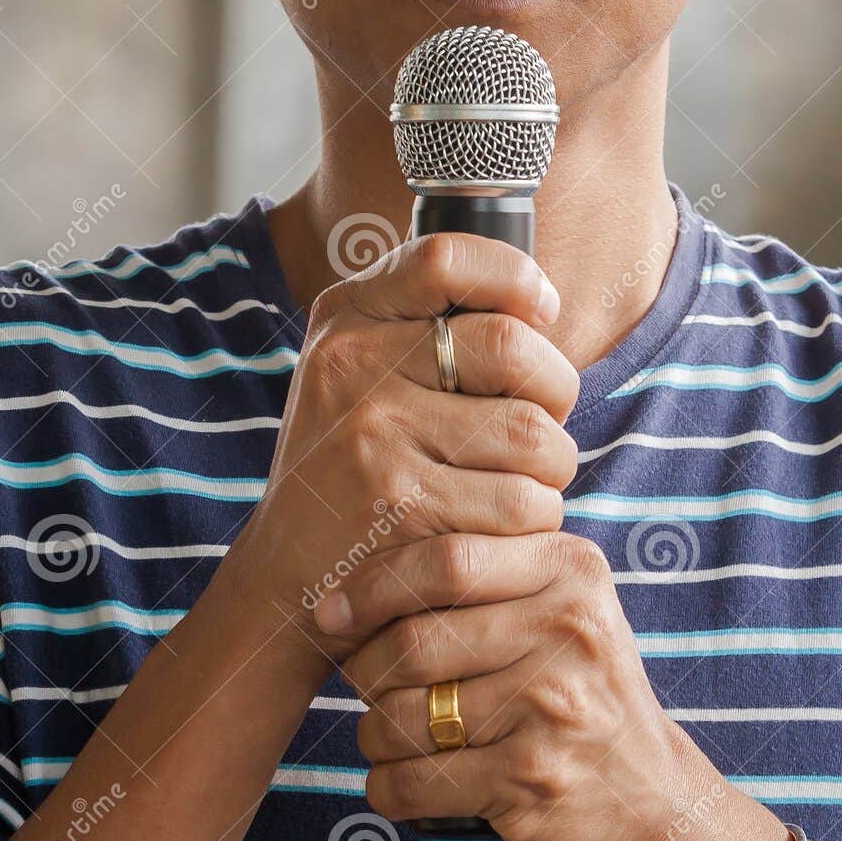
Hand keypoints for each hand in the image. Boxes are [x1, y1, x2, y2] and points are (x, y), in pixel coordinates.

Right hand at [234, 234, 579, 681]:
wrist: (285, 583)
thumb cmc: (344, 479)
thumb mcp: (351, 381)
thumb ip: (416, 331)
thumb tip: (536, 304)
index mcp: (345, 321)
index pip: (446, 257)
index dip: (516, 277)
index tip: (543, 312)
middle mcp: (353, 366)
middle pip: (514, 349)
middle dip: (555, 392)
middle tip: (542, 428)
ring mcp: (377, 437)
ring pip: (533, 435)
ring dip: (551, 472)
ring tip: (522, 488)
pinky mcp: (406, 508)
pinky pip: (523, 503)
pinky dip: (534, 524)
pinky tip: (504, 533)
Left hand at [320, 531, 730, 840]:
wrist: (650, 795)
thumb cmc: (576, 691)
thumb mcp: (560, 608)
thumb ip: (486, 570)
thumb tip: (351, 565)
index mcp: (571, 570)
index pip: (444, 560)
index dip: (370, 586)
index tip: (329, 613)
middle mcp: (569, 631)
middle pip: (414, 641)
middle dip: (366, 672)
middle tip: (366, 688)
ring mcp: (553, 707)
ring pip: (403, 715)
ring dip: (374, 735)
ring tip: (391, 738)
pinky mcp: (531, 777)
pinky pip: (413, 780)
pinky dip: (389, 788)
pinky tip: (405, 784)